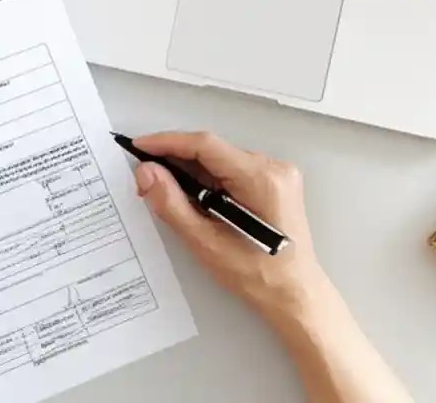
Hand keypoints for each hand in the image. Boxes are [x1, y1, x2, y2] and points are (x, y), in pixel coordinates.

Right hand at [133, 131, 331, 322]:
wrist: (295, 293)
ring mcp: (277, 174)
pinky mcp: (275, 183)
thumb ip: (173, 204)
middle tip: (146, 177)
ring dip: (193, 172)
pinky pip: (234, 169)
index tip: (139, 147)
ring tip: (167, 191)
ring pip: (222, 160)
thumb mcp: (207, 243)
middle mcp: (273, 168)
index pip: (206, 145)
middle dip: (176, 160)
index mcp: (261, 178)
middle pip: (213, 150)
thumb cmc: (259, 276)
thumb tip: (147, 173)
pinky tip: (195, 197)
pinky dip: (210, 179)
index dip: (168, 142)